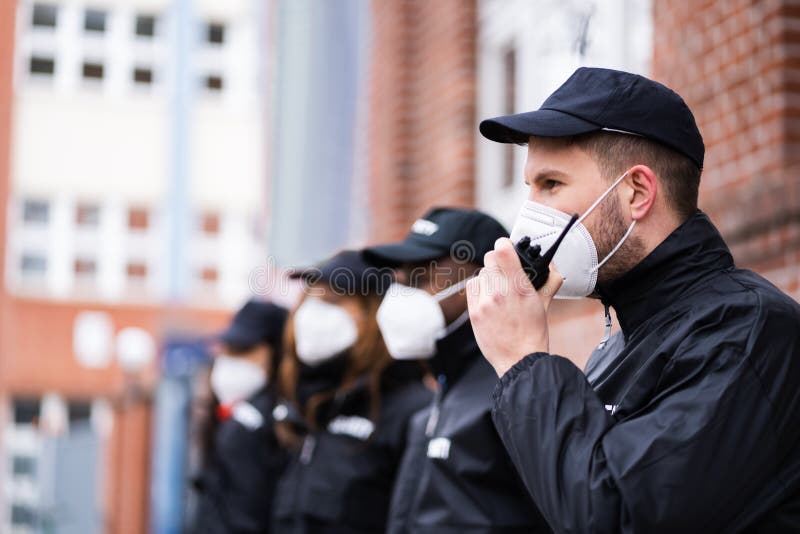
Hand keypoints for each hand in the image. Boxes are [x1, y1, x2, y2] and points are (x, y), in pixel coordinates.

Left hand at [467, 237, 562, 377]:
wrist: (519, 359)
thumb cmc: (533, 333)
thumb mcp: (545, 303)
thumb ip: (549, 281)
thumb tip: (552, 266)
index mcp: (520, 287)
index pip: (502, 250)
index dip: (504, 245)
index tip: (506, 248)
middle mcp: (500, 292)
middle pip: (490, 259)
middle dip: (498, 263)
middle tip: (506, 273)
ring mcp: (485, 302)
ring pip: (481, 273)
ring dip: (489, 277)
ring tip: (498, 290)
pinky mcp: (474, 312)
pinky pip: (472, 286)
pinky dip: (480, 288)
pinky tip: (489, 298)